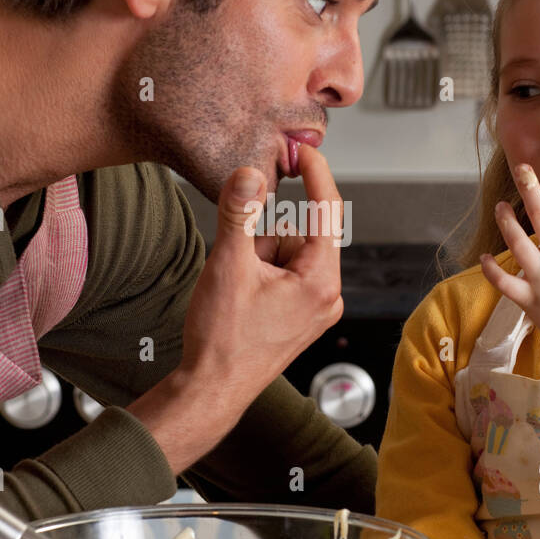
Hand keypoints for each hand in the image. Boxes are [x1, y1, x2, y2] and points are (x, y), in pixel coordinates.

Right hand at [179, 143, 343, 415]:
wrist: (211, 389)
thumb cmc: (223, 339)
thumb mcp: (227, 265)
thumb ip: (238, 213)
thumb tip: (249, 174)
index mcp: (321, 281)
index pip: (327, 211)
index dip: (316, 175)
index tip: (305, 150)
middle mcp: (328, 295)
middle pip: (299, 234)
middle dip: (264, 238)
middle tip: (240, 267)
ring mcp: (316, 308)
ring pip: (287, 253)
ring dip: (258, 258)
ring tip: (238, 290)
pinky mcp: (301, 316)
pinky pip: (284, 274)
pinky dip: (260, 274)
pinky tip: (243, 298)